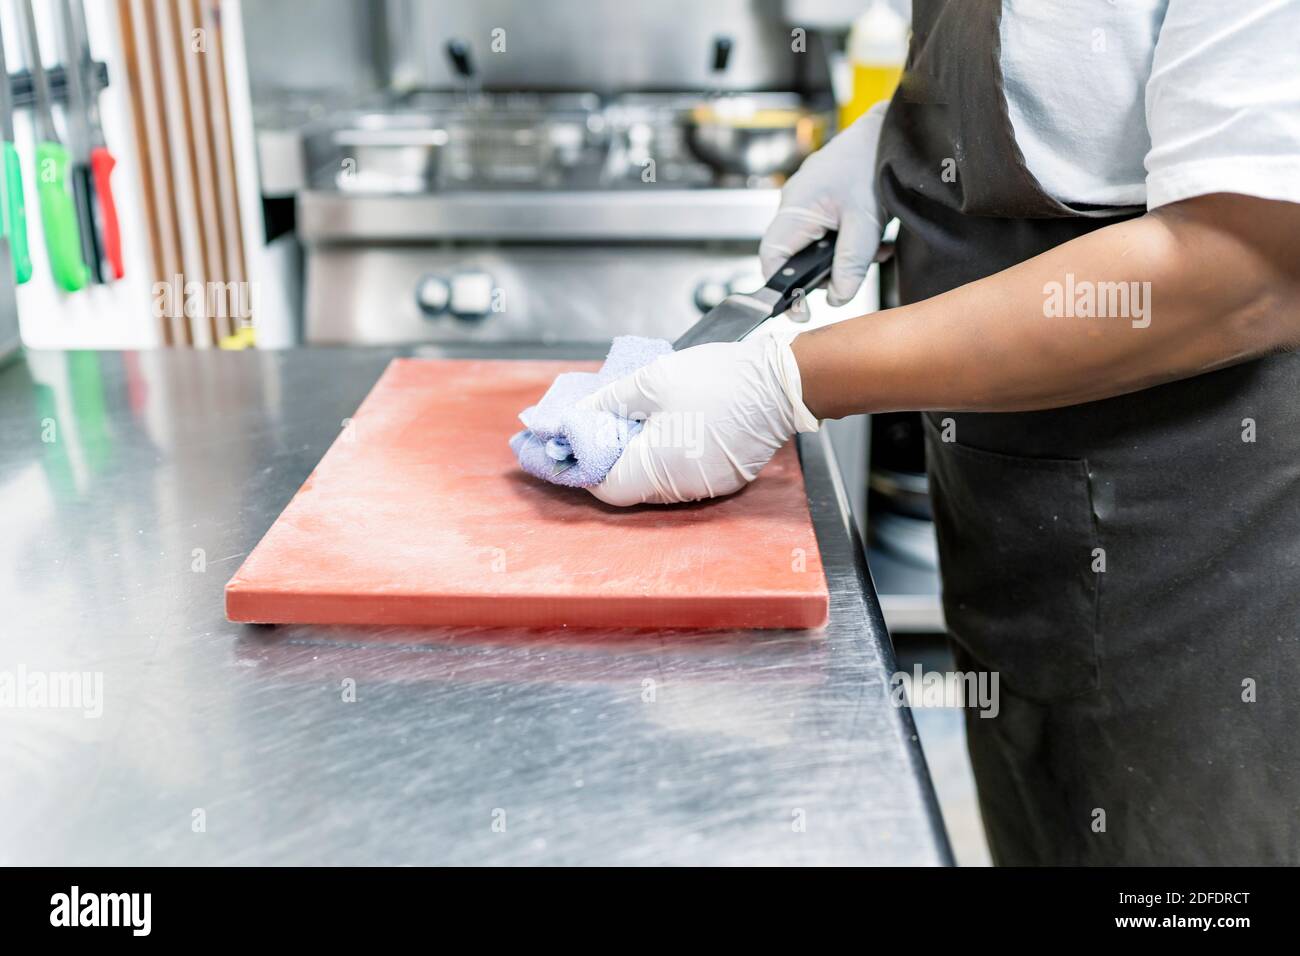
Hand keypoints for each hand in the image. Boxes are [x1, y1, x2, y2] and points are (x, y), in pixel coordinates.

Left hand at [577, 336, 819, 505]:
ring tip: (634, 421)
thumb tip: (578, 416)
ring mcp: (706, 488)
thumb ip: (608, 402)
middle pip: (631, 486)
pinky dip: (666, 456)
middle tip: (601, 425)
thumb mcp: (651, 380)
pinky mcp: (723, 479)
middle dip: (612, 458)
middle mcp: (681, 489)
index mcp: (660, 469)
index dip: (586, 466)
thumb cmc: (718, 379)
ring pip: (656, 482)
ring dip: (639, 457)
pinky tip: (665, 427)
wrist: (780, 382)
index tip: (576, 443)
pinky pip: (682, 476)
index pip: (606, 487)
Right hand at [759, 103, 887, 307]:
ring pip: (816, 244)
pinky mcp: (826, 197)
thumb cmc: (874, 164)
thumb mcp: (865, 224)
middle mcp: (795, 204)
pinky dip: (850, 242)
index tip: (801, 309)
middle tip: (851, 279)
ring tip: (875, 252)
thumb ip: (850, 264)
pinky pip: (829, 230)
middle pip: (795, 255)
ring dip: (843, 257)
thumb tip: (837, 297)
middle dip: (823, 273)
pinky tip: (876, 241)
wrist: (895, 130)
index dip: (782, 290)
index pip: (772, 259)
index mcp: (795, 209)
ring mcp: (809, 199)